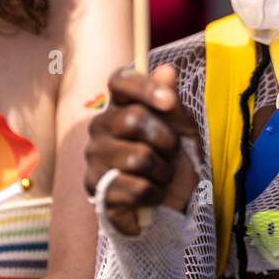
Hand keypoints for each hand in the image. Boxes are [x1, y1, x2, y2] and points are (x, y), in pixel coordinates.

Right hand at [84, 63, 201, 235]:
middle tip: (170, 154)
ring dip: (163, 172)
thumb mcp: (184, 131)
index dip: (144, 87)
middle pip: (133, 119)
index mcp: (121, 106)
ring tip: (161, 177)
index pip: (120, 81)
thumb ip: (173, 103)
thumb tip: (167, 69)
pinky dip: (155, 194)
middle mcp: (100, 127)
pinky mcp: (96, 190)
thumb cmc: (174, 164)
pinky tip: (152, 196)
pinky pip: (135, 188)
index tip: (170, 102)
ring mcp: (94, 158)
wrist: (171, 209)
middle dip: (165, 140)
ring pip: (137, 157)